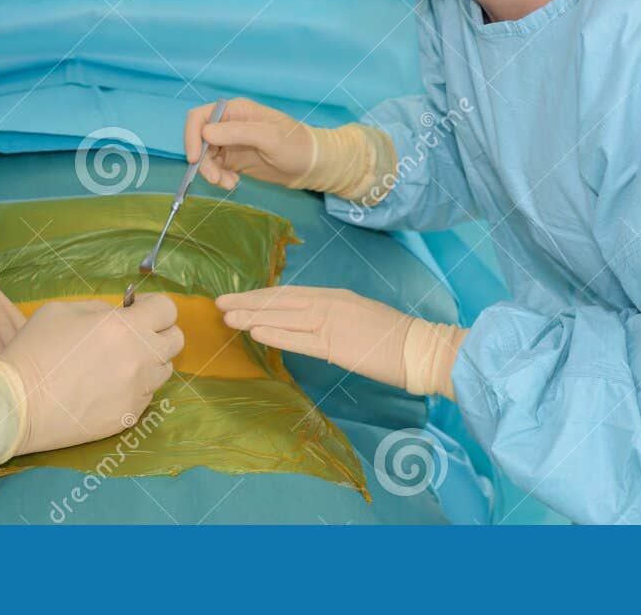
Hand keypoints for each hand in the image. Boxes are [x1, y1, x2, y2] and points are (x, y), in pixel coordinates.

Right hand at [0, 295, 183, 455]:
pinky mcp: (128, 417)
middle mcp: (140, 360)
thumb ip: (100, 308)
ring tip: (118, 363)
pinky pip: (145, 396)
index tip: (137, 308)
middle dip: (159, 332)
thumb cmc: (34, 350)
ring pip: (163, 371)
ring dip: (149, 362)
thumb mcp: (62, 310)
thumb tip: (120, 314)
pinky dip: (134, 388)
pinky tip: (106, 387)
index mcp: (125, 328)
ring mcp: (137, 392)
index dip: (154, 305)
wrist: (17, 403)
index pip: (168, 309)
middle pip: (176, 341)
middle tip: (134, 334)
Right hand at [184, 97, 317, 189]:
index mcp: (235, 111)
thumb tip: (205, 133)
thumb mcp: (269, 137)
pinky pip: (214, 168)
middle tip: (216, 179)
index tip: (194, 159)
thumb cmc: (295, 145)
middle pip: (198, 140)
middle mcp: (228, 124)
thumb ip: (237, 133)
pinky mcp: (233, 160)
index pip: (200, 117)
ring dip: (210, 172)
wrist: (311, 166)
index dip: (191, 136)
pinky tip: (233, 184)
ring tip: (229, 185)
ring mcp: (230, 143)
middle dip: (202, 161)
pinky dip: (218, 177)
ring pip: (204, 156)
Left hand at [218, 286, 464, 396]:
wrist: (421, 348)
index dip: (260, 295)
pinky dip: (276, 333)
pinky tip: (255, 332)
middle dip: (247, 301)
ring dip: (252, 315)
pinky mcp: (337, 344)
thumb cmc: (393, 337)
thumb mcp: (358, 316)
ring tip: (227, 317)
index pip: (289, 293)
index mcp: (335, 295)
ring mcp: (332, 322)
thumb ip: (330, 317)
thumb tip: (304, 323)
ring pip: (284, 316)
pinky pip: (300, 339)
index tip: (237, 297)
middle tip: (219, 303)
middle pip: (280, 300)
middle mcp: (330, 303)